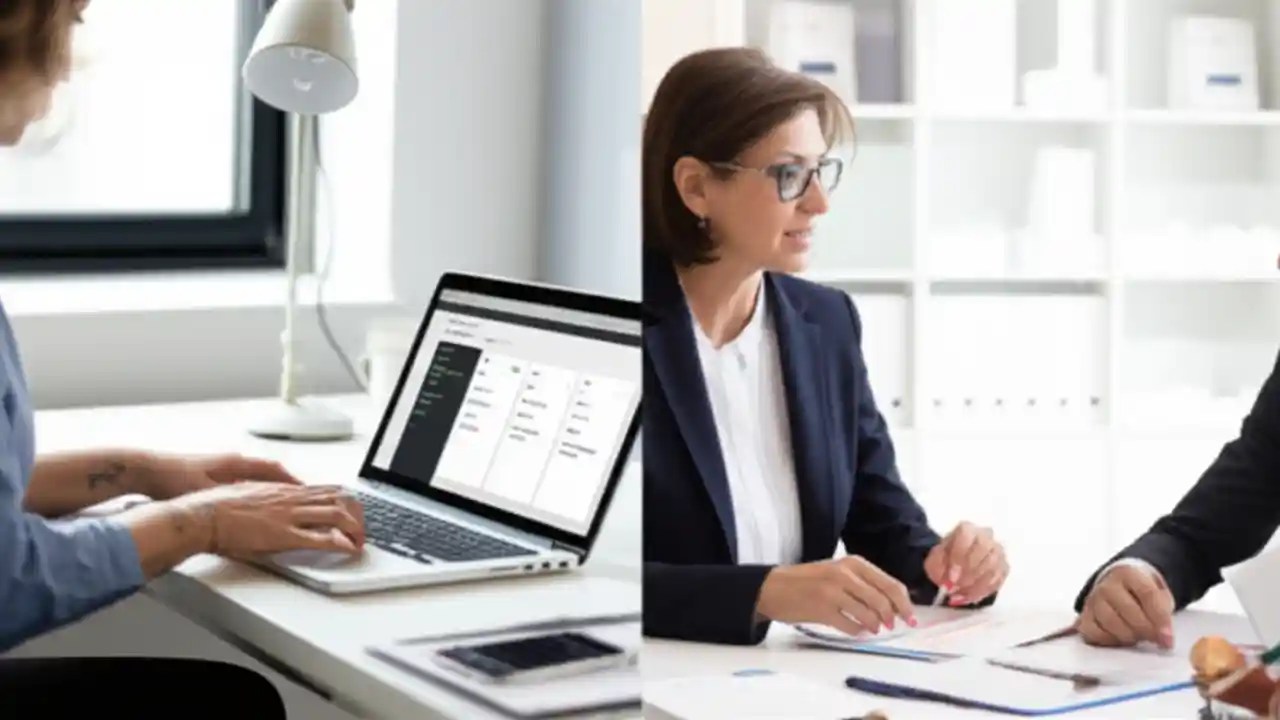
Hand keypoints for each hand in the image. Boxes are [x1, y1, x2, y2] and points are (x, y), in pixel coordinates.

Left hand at [140, 453, 302, 499]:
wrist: (147, 471)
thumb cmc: (174, 479)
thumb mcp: (207, 493)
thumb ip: (232, 501)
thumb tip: (254, 512)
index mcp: (235, 463)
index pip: (273, 469)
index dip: (291, 481)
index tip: (306, 490)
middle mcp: (231, 463)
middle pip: (267, 472)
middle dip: (285, 484)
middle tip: (301, 497)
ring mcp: (221, 468)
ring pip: (254, 478)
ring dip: (269, 488)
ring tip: (281, 501)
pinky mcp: (211, 476)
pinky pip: (241, 483)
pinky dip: (252, 492)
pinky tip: (251, 505)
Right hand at [174, 482, 364, 559]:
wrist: (203, 516)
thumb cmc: (217, 508)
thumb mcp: (249, 494)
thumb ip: (268, 498)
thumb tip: (275, 503)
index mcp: (284, 489)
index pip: (326, 488)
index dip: (344, 498)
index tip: (352, 508)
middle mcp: (291, 498)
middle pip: (339, 497)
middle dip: (357, 513)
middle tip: (361, 528)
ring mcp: (290, 516)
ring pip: (337, 514)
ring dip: (354, 528)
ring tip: (359, 541)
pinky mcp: (285, 536)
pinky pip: (322, 538)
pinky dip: (341, 543)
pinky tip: (349, 550)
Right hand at [756, 556, 915, 636]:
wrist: (774, 587)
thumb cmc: (808, 580)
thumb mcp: (837, 572)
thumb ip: (863, 583)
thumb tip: (893, 604)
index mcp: (852, 563)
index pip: (890, 584)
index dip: (904, 603)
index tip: (910, 616)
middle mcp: (845, 575)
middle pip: (883, 601)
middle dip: (892, 617)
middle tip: (891, 625)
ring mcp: (833, 592)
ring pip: (869, 615)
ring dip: (874, 625)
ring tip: (871, 627)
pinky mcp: (822, 610)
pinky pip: (851, 626)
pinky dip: (858, 631)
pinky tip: (855, 629)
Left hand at [924, 521, 1007, 605]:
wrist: (955, 567)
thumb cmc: (944, 560)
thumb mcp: (934, 561)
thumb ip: (939, 568)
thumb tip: (950, 582)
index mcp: (966, 529)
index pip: (966, 536)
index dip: (959, 557)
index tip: (951, 578)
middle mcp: (985, 536)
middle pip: (984, 549)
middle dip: (969, 573)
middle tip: (956, 588)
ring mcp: (998, 551)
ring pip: (993, 566)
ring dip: (975, 585)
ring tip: (960, 595)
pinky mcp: (1004, 567)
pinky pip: (998, 580)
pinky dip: (983, 592)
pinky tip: (970, 598)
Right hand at [1077, 563, 1173, 648]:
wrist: (1120, 584)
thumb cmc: (1142, 592)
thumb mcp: (1160, 593)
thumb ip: (1163, 612)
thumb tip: (1164, 638)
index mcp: (1129, 573)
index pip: (1148, 595)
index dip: (1161, 619)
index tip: (1169, 639)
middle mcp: (1107, 584)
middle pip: (1129, 611)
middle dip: (1146, 630)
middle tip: (1156, 639)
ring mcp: (1093, 600)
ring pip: (1112, 624)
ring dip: (1129, 636)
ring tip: (1139, 635)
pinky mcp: (1084, 615)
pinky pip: (1093, 633)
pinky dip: (1109, 640)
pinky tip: (1120, 637)